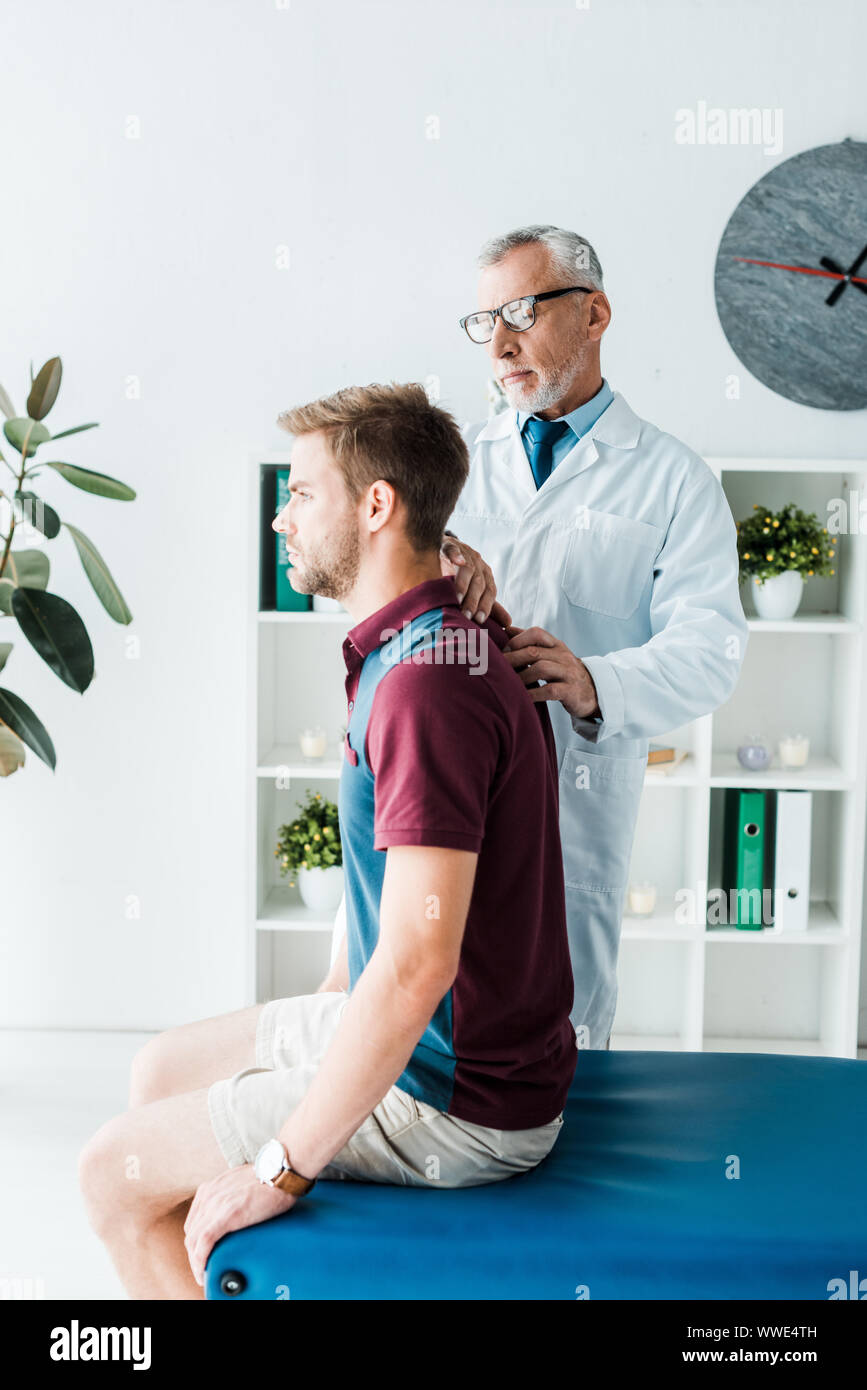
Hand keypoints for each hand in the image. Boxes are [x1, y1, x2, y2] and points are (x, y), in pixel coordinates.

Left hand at [184, 1164, 296, 1286]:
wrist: (280, 1172)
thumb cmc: (268, 1178)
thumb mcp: (240, 1184)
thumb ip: (231, 1196)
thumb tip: (237, 1212)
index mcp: (210, 1188)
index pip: (194, 1222)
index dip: (195, 1241)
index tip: (202, 1253)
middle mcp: (208, 1195)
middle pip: (191, 1233)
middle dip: (194, 1253)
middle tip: (204, 1267)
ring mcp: (215, 1205)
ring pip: (194, 1241)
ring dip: (196, 1261)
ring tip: (204, 1274)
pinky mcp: (225, 1216)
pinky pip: (204, 1243)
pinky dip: (200, 1260)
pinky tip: (204, 1270)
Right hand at [439, 535, 510, 627]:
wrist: (446, 549)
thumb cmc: (462, 575)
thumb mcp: (476, 591)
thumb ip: (490, 606)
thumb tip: (508, 623)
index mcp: (486, 576)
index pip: (489, 592)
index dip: (486, 605)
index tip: (479, 620)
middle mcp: (478, 565)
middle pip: (479, 583)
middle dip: (473, 600)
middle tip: (467, 616)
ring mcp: (465, 554)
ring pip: (467, 569)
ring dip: (463, 584)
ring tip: (458, 599)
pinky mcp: (449, 545)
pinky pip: (452, 549)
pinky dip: (455, 555)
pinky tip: (456, 561)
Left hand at [502, 625, 600, 719]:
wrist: (593, 692)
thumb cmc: (564, 672)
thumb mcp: (552, 654)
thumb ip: (531, 642)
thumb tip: (507, 628)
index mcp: (557, 645)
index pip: (536, 633)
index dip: (517, 640)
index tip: (503, 650)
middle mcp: (563, 656)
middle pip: (534, 652)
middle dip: (512, 659)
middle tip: (497, 668)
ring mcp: (568, 673)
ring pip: (541, 669)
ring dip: (521, 676)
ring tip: (509, 683)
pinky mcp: (571, 691)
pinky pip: (549, 690)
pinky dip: (533, 693)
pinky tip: (523, 697)